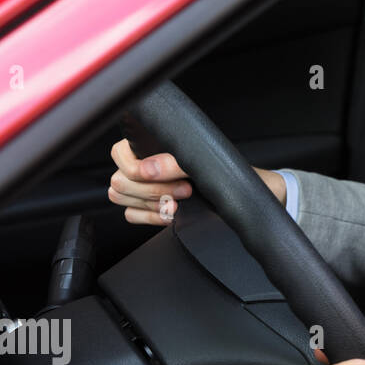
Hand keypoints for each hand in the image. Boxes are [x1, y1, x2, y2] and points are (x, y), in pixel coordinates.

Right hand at [108, 138, 285, 223]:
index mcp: (153, 147)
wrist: (244, 195)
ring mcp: (144, 190)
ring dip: (151, 202)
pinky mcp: (150, 210)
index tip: (161, 173)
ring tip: (180, 203)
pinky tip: (172, 215)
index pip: (120, 152)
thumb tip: (149, 168)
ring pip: (121, 197)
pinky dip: (151, 217)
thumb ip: (176, 161)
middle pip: (120, 180)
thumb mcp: (205, 161)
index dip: (134, 165)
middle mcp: (145, 167)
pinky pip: (131, 215)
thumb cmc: (225, 171)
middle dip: (153, 188)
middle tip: (185, 189)